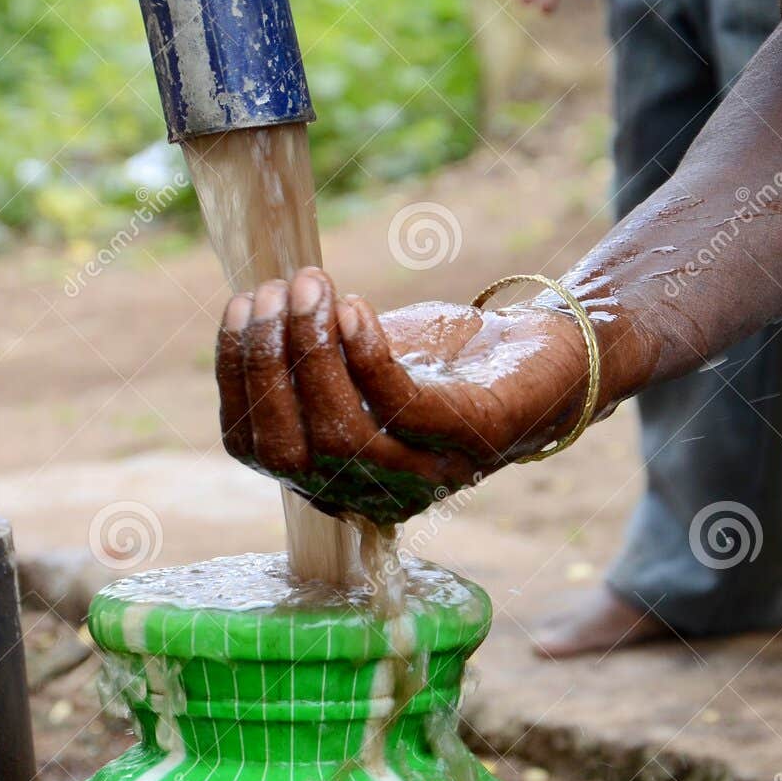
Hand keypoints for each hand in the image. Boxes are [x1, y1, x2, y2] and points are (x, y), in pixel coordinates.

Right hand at [215, 267, 592, 524]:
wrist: (544, 357)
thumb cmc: (442, 362)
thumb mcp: (358, 362)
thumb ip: (307, 357)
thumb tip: (249, 311)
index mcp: (331, 479)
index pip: (257, 448)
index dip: (237, 379)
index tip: (240, 307)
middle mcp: (372, 493)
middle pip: (291, 451)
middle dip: (269, 366)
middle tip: (277, 290)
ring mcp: (425, 475)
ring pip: (342, 436)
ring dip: (315, 352)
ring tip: (314, 287)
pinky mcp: (473, 441)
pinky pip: (405, 410)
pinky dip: (369, 357)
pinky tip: (355, 309)